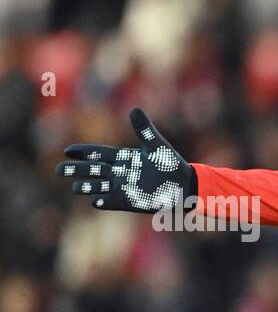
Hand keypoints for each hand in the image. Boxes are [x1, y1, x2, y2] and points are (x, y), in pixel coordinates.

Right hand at [56, 108, 194, 213]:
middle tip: (59, 170)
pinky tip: (95, 201)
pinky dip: (104, 201)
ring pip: (99, 187)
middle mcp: (120, 173)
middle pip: (93, 170)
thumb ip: (144, 130)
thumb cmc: (171, 164)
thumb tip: (135, 110)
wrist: (184, 186)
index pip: (98, 154)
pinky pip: (112, 202)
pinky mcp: (130, 201)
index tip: (67, 151)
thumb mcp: (157, 145)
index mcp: (124, 158)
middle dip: (77, 170)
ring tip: (76, 187)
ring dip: (87, 187)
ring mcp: (123, 187)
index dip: (84, 153)